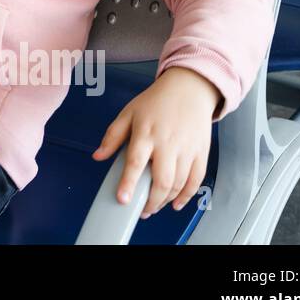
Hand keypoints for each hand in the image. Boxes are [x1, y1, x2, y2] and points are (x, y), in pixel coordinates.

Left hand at [91, 67, 219, 218]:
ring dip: (166, 201)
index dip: (128, 183)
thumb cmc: (156, 101)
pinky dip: (187, 196)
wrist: (188, 89)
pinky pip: (196, 180)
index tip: (122, 199)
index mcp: (146, 132)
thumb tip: (98, 156)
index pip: (135, 162)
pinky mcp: (201, 152)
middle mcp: (168, 143)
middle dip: (151, 201)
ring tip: (154, 206)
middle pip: (162, 180)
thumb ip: (112, 136)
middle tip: (141, 210)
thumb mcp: (128, 113)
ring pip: (179, 184)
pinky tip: (175, 203)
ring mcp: (187, 149)